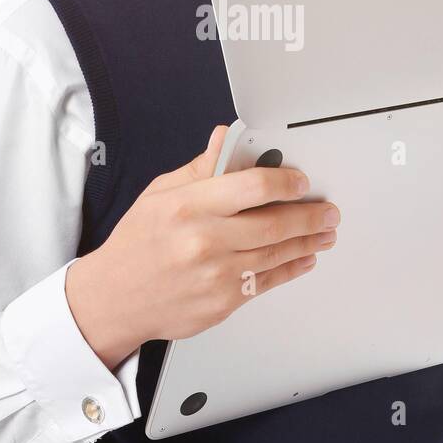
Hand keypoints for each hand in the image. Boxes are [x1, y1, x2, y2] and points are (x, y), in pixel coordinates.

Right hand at [65, 125, 338, 369]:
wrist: (114, 298)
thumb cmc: (137, 244)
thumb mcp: (160, 194)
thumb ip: (200, 169)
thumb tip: (226, 139)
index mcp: (188, 206)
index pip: (251, 186)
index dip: (284, 182)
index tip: (301, 181)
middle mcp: (204, 240)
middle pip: (273, 223)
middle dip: (310, 215)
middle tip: (328, 210)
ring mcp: (216, 274)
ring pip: (276, 254)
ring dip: (308, 241)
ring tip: (325, 232)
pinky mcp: (223, 302)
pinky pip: (267, 282)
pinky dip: (291, 268)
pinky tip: (304, 258)